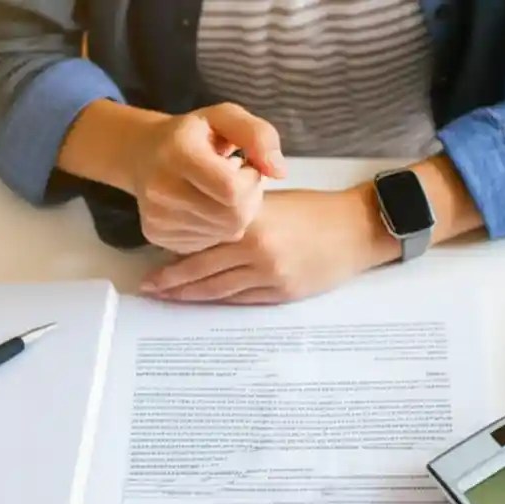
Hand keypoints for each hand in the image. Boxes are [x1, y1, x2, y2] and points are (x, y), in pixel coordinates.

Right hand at [131, 103, 285, 253]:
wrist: (145, 153)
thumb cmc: (195, 134)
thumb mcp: (227, 118)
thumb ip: (258, 136)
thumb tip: (280, 172)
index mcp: (178, 152)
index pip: (232, 189)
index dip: (251, 182)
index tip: (245, 167)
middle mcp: (161, 187)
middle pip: (231, 217)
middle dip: (247, 202)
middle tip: (239, 183)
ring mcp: (156, 215)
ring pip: (222, 234)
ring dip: (233, 215)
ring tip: (220, 192)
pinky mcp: (155, 235)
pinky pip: (207, 244)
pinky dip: (216, 229)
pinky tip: (206, 207)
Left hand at [139, 188, 397, 304]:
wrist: (356, 229)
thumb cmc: (315, 210)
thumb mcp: (272, 203)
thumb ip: (238, 218)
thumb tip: (204, 231)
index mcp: (250, 222)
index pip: (201, 244)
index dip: (174, 258)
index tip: (151, 265)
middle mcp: (256, 250)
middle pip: (203, 271)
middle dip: (172, 283)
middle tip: (148, 289)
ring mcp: (270, 275)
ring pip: (220, 290)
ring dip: (191, 296)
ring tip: (169, 299)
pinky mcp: (283, 292)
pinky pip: (244, 299)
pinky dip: (221, 300)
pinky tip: (206, 300)